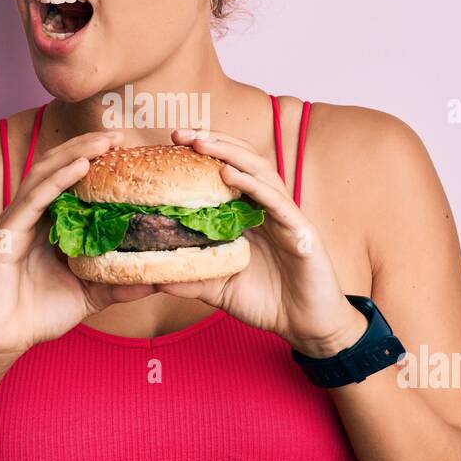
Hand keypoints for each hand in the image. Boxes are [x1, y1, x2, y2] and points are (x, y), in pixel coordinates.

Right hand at [0, 129, 156, 370]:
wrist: (0, 341)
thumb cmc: (37, 315)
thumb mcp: (88, 296)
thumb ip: (117, 284)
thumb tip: (157, 280)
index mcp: (49, 224)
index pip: (73, 182)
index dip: (96, 162)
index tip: (128, 151)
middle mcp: (32, 215)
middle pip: (59, 167)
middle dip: (87, 147)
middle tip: (119, 135)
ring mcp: (17, 220)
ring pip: (46, 173)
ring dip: (75, 153)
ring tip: (103, 142)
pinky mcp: (7, 232)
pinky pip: (34, 198)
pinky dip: (57, 179)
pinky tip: (79, 167)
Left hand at [158, 127, 365, 357]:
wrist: (307, 326)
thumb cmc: (268, 302)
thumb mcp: (220, 288)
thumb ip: (191, 278)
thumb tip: (153, 275)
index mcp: (250, 215)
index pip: (226, 172)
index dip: (203, 155)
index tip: (171, 144)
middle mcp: (268, 208)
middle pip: (242, 161)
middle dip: (213, 143)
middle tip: (181, 134)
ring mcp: (286, 216)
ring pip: (259, 172)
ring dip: (230, 153)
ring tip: (201, 143)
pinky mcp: (300, 231)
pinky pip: (276, 201)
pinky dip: (252, 185)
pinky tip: (230, 175)